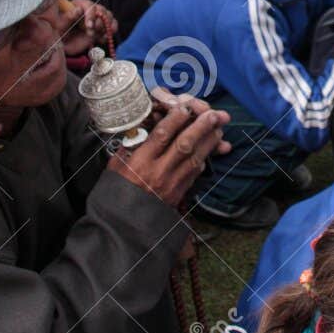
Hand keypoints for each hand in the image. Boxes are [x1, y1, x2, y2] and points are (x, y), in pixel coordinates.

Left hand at [58, 0, 116, 56]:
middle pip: (102, 10)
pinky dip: (110, 32)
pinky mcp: (102, 27)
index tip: (89, 26)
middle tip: (91, 34)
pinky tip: (101, 39)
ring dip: (105, 27)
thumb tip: (78, 10)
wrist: (64, 45)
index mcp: (78, 5)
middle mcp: (89, 10)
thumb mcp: (59, 25)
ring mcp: (97, 18)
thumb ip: (68, 17)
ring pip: (109, 16)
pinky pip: (113, 25)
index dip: (91, 15)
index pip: (89, 5)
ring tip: (96, 36)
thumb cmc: (59, 33)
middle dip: (99, 23)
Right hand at [109, 93, 230, 209]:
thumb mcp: (115, 166)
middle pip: (184, 145)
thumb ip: (129, 147)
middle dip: (201, 127)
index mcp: (140, 163)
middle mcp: (158, 172)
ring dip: (209, 141)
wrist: (122, 225)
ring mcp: (171, 184)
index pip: (161, 136)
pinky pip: (195, 173)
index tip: (185, 106)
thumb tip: (142, 128)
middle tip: (213, 114)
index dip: (175, 119)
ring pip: (195, 158)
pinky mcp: (179, 193)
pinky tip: (210, 149)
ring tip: (218, 128)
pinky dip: (203, 158)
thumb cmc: (116, 192)